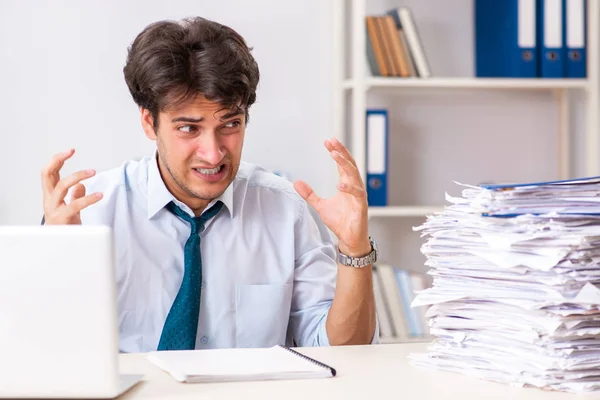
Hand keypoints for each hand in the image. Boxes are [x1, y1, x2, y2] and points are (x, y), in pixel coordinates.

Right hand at [41, 149, 102, 224]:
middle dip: (57, 160)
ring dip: (77, 176)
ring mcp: (54, 208)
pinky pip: (75, 205)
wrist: (62, 246)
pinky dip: (88, 198)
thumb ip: (74, 196)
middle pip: (47, 175)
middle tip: (71, 152)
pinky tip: (100, 195)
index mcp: (50, 195)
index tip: (70, 151)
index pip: (49, 172)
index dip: (57, 160)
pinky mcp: (63, 218)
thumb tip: (81, 186)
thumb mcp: (70, 208)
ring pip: (61, 186)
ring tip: (93, 171)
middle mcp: (49, 199)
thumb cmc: (65, 226)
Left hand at [294, 138, 370, 256]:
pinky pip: (358, 194)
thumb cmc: (340, 221)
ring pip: (355, 175)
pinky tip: (340, 184)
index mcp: (347, 184)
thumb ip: (309, 194)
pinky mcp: (361, 206)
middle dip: (342, 152)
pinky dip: (350, 188)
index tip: (328, 142)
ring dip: (345, 164)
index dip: (336, 152)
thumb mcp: (320, 205)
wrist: (349, 238)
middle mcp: (354, 187)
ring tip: (335, 156)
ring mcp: (359, 196)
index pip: (342, 164)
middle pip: (350, 165)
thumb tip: (297, 182)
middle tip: (333, 142)